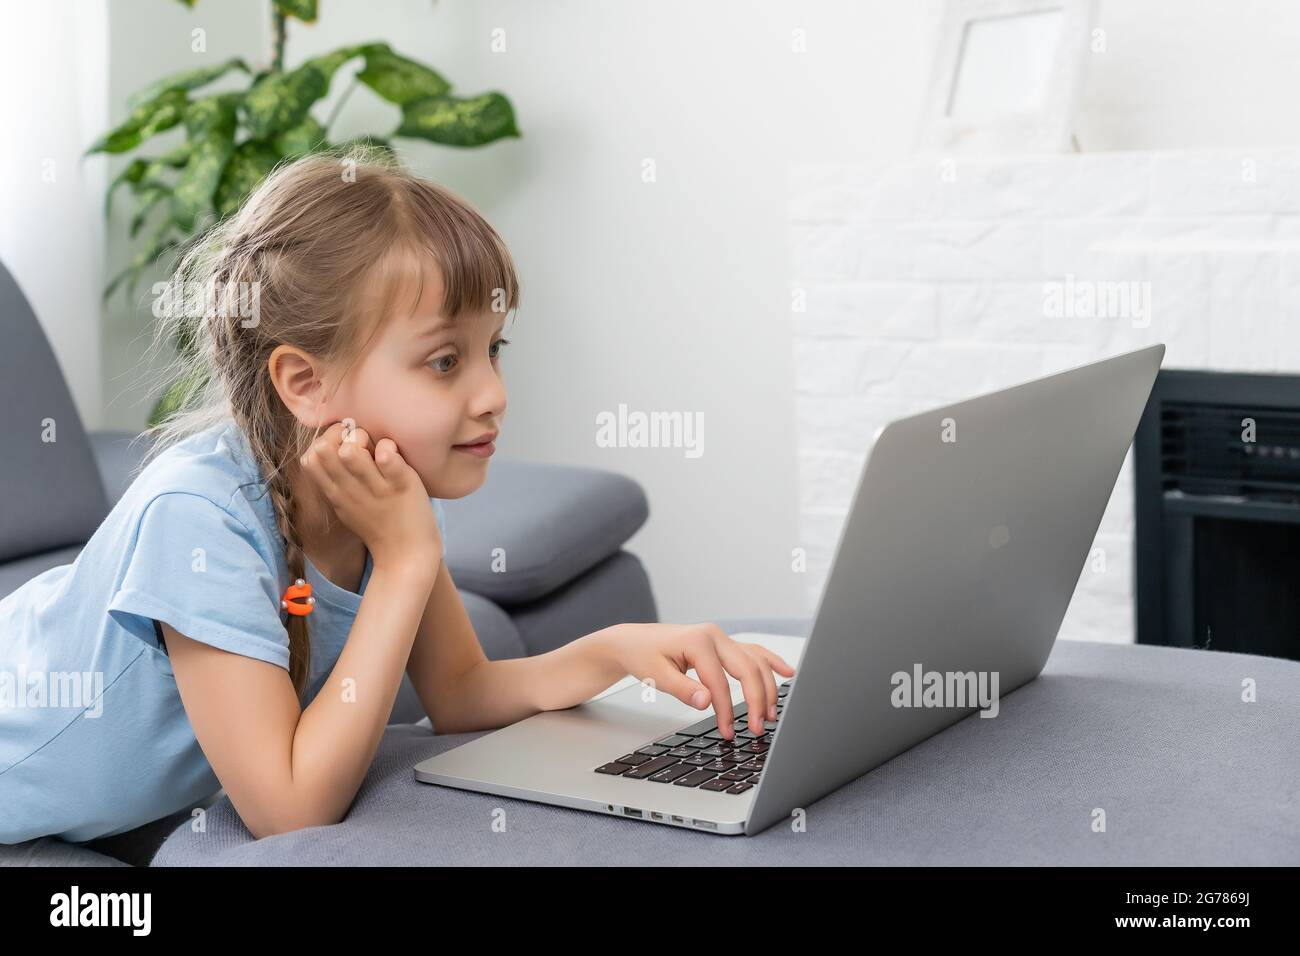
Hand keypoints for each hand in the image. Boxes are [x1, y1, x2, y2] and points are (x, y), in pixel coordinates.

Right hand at [298, 421, 441, 571]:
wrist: (407, 556)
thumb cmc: (379, 526)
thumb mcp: (347, 505)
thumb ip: (337, 480)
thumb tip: (332, 447)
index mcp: (336, 494)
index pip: (309, 458)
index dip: (325, 441)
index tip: (345, 444)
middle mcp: (350, 490)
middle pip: (323, 449)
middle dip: (342, 435)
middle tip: (363, 443)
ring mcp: (375, 488)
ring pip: (350, 451)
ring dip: (364, 439)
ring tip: (378, 449)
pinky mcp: (401, 486)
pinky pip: (387, 456)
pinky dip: (389, 448)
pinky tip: (395, 456)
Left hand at [599, 622, 795, 738]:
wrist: (634, 641)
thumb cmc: (643, 655)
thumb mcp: (655, 675)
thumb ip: (682, 689)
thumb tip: (707, 703)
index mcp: (698, 641)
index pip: (720, 681)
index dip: (726, 709)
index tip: (728, 732)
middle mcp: (715, 636)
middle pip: (747, 668)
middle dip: (757, 700)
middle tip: (758, 727)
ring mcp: (721, 639)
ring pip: (755, 661)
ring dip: (767, 687)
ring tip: (772, 714)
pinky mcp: (723, 645)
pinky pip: (753, 652)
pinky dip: (771, 662)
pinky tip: (787, 673)